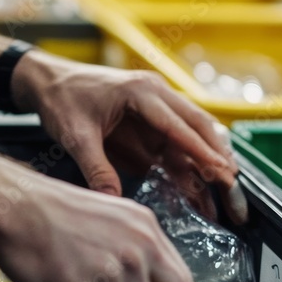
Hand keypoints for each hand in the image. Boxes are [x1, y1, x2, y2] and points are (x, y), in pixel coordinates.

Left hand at [14, 53, 247, 223]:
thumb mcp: (75, 136)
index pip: (179, 125)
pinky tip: (200, 193)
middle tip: (233, 187)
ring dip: (208, 166)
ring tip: (225, 197)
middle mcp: (157, 96)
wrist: (47, 81)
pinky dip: (190, 169)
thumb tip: (112, 201)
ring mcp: (156, 110)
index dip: (202, 151)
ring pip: (194, 138)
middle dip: (219, 158)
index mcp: (142, 92)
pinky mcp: (150, 125)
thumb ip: (96, 168)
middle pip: (199, 127)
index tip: (222, 172)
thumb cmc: (61, 98)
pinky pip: (176, 148)